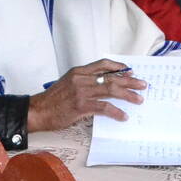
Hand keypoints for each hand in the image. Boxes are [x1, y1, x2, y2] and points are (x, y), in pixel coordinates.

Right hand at [27, 58, 145, 131]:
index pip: (103, 64)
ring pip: (111, 90)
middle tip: (143, 85)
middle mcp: (81, 79)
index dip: (118, 67)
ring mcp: (81, 92)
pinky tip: (123, 116)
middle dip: (130, 81)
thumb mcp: (67, 84)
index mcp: (78, 72)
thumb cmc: (52, 100)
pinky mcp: (81, 106)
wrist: (37, 111)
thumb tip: (103, 87)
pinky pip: (104, 107)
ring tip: (139, 100)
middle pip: (111, 77)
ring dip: (128, 95)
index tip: (130, 71)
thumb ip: (84, 82)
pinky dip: (116, 112)